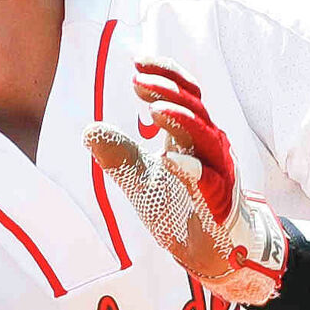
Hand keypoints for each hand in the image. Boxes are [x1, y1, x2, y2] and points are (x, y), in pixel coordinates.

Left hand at [84, 59, 286, 304]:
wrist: (209, 247)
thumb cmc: (178, 205)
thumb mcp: (140, 177)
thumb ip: (119, 153)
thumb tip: (89, 130)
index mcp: (192, 133)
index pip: (186, 92)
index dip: (166, 73)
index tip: (137, 62)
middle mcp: (208, 146)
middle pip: (195, 108)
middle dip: (168, 90)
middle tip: (138, 80)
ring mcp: (218, 171)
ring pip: (205, 138)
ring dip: (181, 121)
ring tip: (153, 110)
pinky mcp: (220, 201)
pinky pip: (211, 181)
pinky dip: (192, 169)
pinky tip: (170, 161)